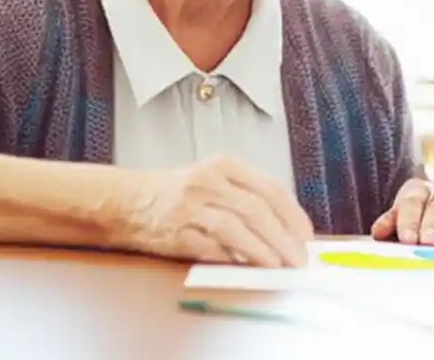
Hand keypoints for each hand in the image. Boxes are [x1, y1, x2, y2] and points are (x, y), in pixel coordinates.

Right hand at [117, 156, 313, 267]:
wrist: (126, 201)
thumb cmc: (177, 192)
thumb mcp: (214, 179)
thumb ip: (247, 195)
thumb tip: (288, 228)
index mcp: (224, 165)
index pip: (270, 189)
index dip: (294, 215)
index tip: (307, 236)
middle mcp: (209, 182)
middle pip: (257, 210)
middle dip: (284, 238)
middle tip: (299, 259)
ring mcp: (191, 207)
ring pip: (236, 229)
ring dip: (263, 251)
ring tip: (280, 266)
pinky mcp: (177, 233)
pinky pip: (211, 248)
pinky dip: (232, 260)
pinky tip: (247, 268)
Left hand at [371, 177, 433, 245]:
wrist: (433, 232)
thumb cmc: (412, 227)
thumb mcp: (397, 223)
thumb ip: (388, 224)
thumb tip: (378, 232)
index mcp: (417, 190)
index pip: (412, 201)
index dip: (409, 220)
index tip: (407, 238)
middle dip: (431, 226)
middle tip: (427, 243)